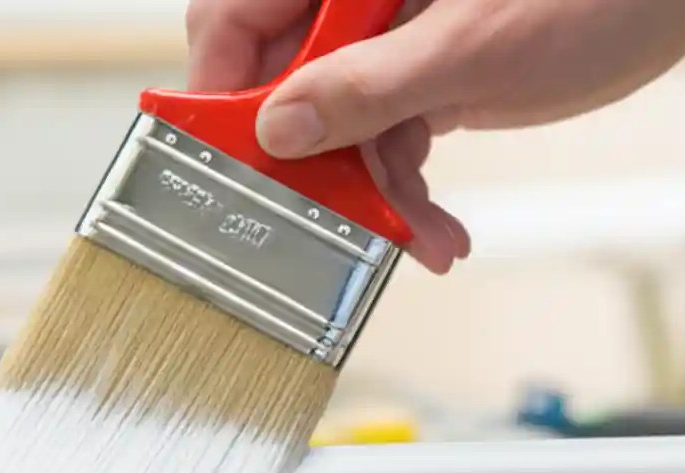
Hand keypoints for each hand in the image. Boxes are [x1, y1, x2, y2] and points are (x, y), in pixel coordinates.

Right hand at [185, 0, 684, 272]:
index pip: (236, 19)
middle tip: (320, 222)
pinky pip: (390, 134)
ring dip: (372, 192)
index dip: (219, 92)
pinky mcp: (427, 72)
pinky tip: (435, 228)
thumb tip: (278, 127)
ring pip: (341, 123)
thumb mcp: (465, 53)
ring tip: (417, 239)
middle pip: (285, 79)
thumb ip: (361, 89)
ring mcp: (392, 35)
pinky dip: (407, 185)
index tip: (220, 161)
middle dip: (310, 163)